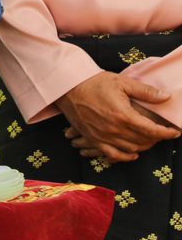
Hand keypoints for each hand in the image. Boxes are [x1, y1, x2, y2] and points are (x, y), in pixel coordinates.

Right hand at [59, 72, 178, 162]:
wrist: (67, 87)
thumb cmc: (94, 82)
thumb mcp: (122, 82)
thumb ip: (145, 91)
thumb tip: (166, 96)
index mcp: (123, 115)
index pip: (152, 130)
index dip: (167, 133)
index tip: (175, 132)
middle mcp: (114, 129)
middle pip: (143, 141)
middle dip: (157, 138)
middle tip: (162, 132)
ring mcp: (103, 137)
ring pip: (131, 149)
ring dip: (144, 146)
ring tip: (150, 139)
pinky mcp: (93, 139)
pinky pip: (113, 155)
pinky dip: (125, 157)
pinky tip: (134, 153)